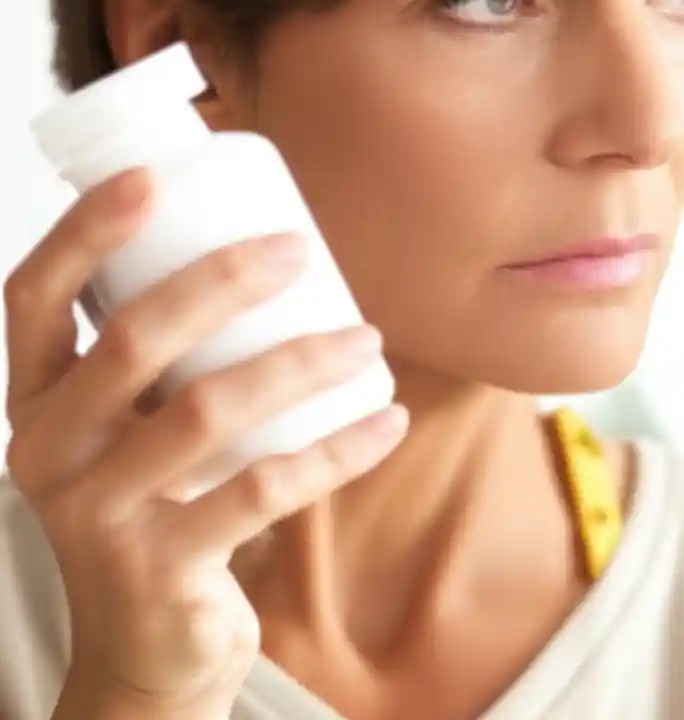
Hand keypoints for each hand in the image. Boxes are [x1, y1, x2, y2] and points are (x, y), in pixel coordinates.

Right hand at [4, 169, 408, 718]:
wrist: (144, 645)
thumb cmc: (158, 506)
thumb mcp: (135, 432)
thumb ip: (172, 366)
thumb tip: (277, 259)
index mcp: (37, 402)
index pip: (34, 297)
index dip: (86, 231)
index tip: (155, 176)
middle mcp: (49, 453)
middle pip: (132, 341)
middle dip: (220, 280)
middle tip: (297, 250)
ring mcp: (98, 515)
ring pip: (207, 413)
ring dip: (301, 363)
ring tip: (367, 338)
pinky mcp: (160, 567)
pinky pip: (263, 492)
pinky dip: (337, 451)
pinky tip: (389, 420)